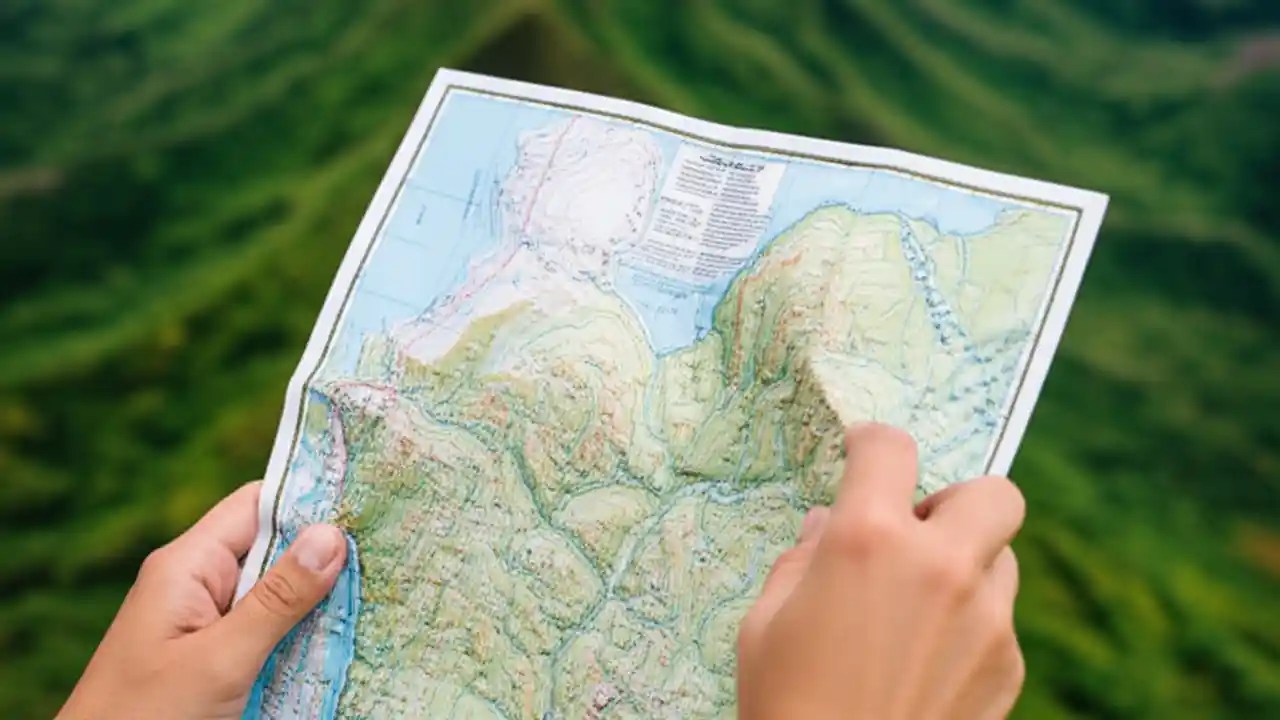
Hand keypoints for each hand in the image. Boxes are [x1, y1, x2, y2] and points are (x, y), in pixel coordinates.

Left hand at [58, 482, 347, 719]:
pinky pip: (264, 632)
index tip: (368, 501)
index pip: (256, 506)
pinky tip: (338, 638)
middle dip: (324, 556)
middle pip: (271, 550)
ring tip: (376, 593)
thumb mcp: (222, 658)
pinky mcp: (211, 657)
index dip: (309, 500)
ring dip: (316, 601)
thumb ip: (278, 598)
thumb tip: (332, 534)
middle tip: (387, 555)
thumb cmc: (148, 716)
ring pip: (273, 595)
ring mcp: (203, 623)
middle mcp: (195, 584)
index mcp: (186, 565)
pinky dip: (299, 635)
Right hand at [737, 423, 1026, 719]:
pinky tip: (928, 664)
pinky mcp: (1007, 666)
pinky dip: (971, 627)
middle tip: (920, 532)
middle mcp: (938, 565)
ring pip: (1002, 559)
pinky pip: (999, 621)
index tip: (865, 454)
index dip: (873, 443)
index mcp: (867, 539)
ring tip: (922, 608)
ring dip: (968, 565)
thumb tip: (824, 528)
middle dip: (958, 501)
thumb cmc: (784, 702)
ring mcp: (984, 617)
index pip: (891, 447)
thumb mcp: (766, 623)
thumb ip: (802, 560)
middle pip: (995, 493)